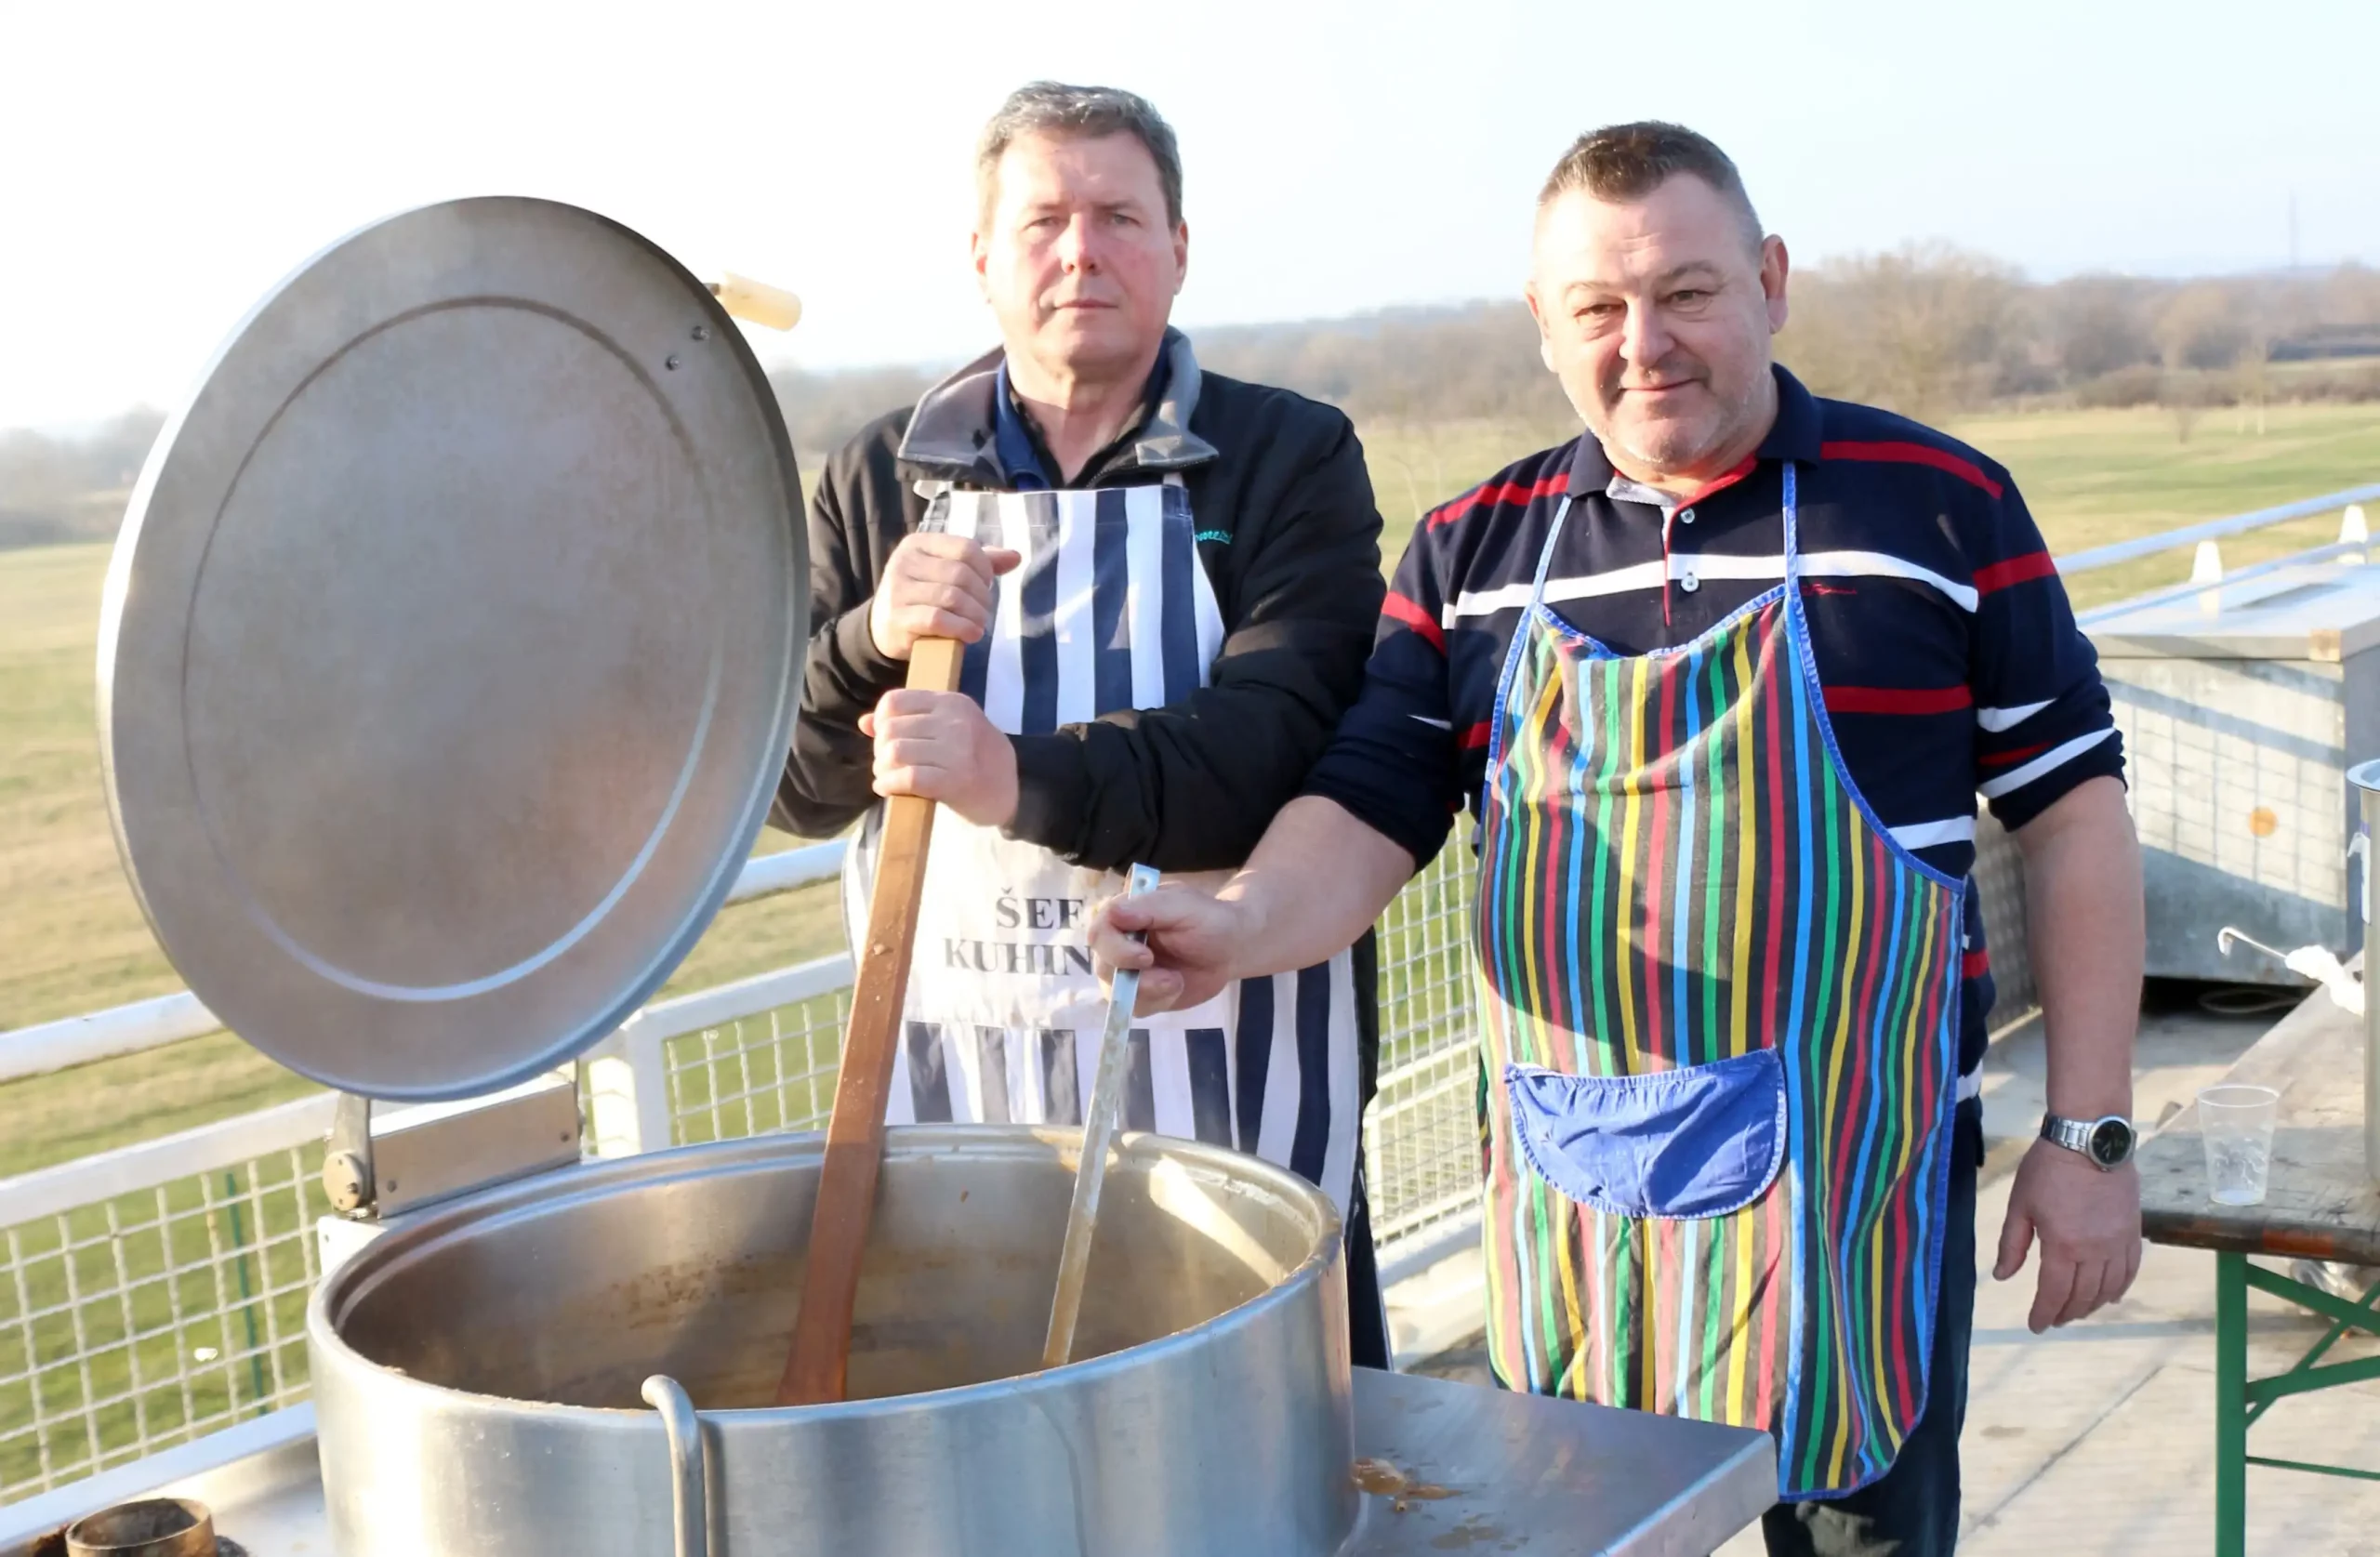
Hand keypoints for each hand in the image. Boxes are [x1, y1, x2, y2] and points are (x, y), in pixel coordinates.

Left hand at [861, 690, 1017, 825]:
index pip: (894, 701)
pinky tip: (888, 789)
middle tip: (888, 765)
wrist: (1011, 790)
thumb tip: (865, 722)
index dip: (880, 722)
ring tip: (888, 777)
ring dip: (882, 769)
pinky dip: (889, 785)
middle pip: (889, 730)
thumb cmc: (975, 757)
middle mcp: (955, 721)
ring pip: (894, 753)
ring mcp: (957, 750)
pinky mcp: (955, 780)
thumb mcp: (949, 729)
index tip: (887, 740)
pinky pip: (906, 778)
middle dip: (880, 750)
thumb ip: (909, 721)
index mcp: (952, 702)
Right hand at [867, 534, 1021, 660]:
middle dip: (981, 596)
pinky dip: (961, 628)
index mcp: (918, 544)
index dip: (985, 569)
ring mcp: (898, 590)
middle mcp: (904, 561)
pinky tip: (971, 635)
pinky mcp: (897, 618)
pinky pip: (937, 619)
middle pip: (960, 574)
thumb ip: (980, 563)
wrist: (884, 628)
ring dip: (975, 615)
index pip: (965, 548)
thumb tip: (1015, 556)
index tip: (987, 586)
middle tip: (984, 611)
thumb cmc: (923, 596)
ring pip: (951, 597)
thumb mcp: (946, 573)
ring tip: (979, 624)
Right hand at [1089, 887, 1255, 1013]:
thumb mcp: (1184, 906)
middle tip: (1168, 978)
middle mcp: (1119, 942)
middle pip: (1103, 966)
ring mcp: (1128, 971)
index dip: (1116, 948)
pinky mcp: (1141, 993)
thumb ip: (1150, 907)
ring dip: (1148, 993)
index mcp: (1125, 914)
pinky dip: (1158, 1002)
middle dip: (1136, 977)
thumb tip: (1113, 912)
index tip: (1145, 956)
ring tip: (1176, 982)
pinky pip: (1135, 1007)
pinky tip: (1177, 987)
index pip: (1100, 932)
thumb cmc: (1209, 919)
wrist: (1231, 948)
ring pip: (1116, 992)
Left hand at [1993, 1138, 2141, 1333]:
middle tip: (2053, 1319)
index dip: (2043, 1313)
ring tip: (2077, 1311)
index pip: (2054, 1293)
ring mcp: (2119, 1243)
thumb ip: (2012, 1244)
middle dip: (2066, 1312)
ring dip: (2092, 1305)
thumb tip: (2003, 1277)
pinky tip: (2111, 1296)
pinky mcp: (2133, 1232)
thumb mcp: (2020, 1205)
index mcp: (2063, 1247)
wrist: (2090, 1140)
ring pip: (2109, 1289)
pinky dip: (2120, 1288)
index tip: (2035, 1326)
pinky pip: (2131, 1270)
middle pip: (2083, 1296)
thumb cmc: (2047, 1170)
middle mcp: (2095, 1252)